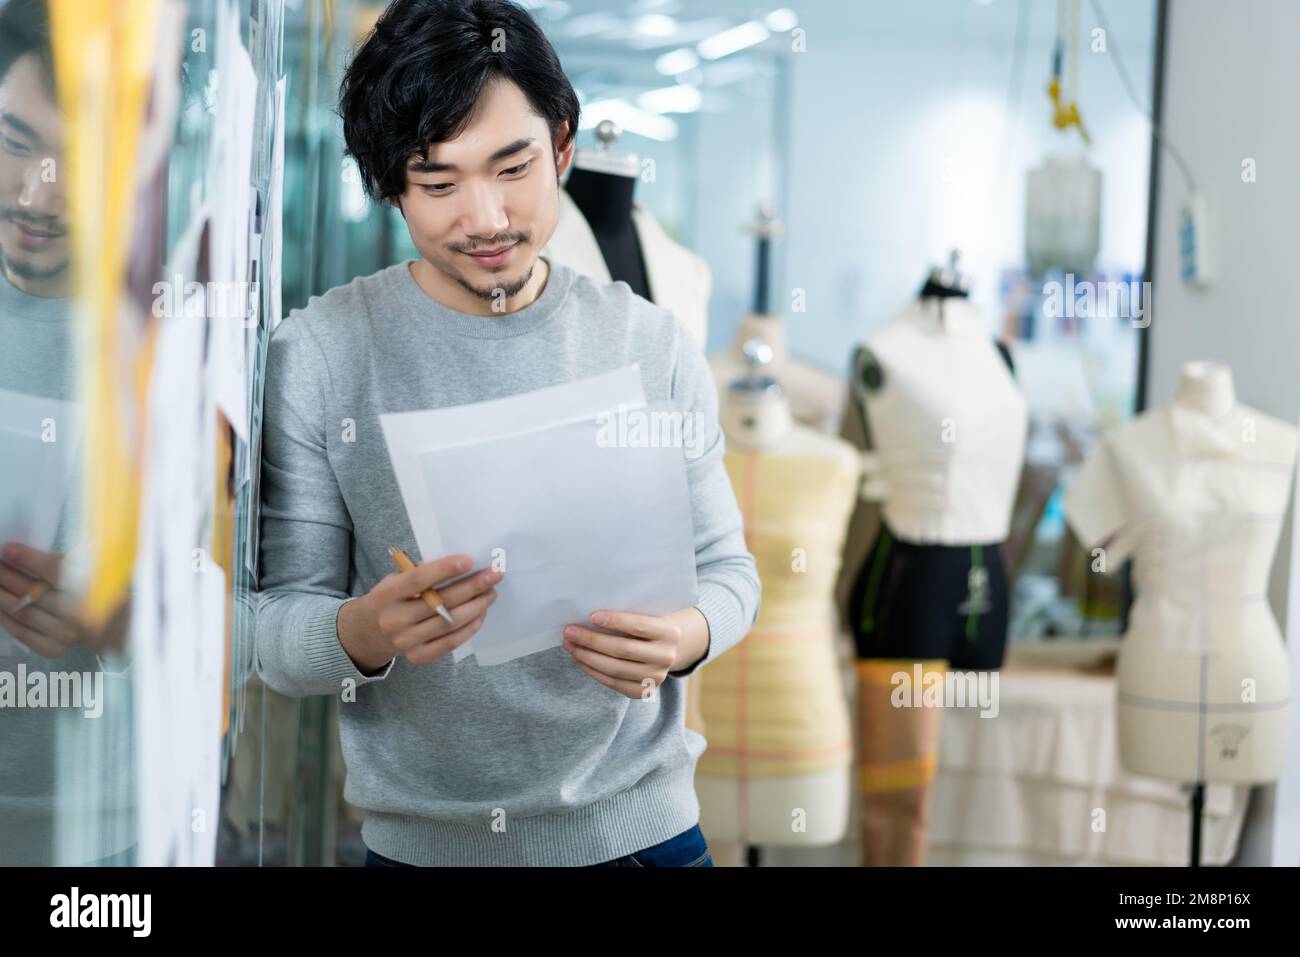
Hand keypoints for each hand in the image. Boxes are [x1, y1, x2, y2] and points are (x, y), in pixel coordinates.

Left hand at [0, 541, 99, 658]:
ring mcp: (67, 634)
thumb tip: (30, 552)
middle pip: (34, 593)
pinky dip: (7, 621)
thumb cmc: (105, 590)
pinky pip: (24, 635)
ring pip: (24, 613)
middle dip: (8, 576)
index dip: (29, 559)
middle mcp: (79, 613)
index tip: (9, 549)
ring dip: (2, 597)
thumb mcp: (98, 569)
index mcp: (95, 588)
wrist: (119, 627)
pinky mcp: (57, 648)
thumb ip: (71, 561)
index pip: (57, 571)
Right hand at [338, 553, 500, 672]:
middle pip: (441, 603)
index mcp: (387, 595)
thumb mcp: (395, 579)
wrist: (369, 632)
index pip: (418, 580)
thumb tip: (461, 564)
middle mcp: (394, 620)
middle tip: (495, 575)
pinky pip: (451, 642)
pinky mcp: (419, 657)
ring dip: (476, 607)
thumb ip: (420, 572)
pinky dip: (470, 628)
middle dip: (473, 587)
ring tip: (491, 593)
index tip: (470, 560)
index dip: (445, 569)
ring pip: (450, 623)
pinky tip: (481, 613)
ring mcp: (407, 642)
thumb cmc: (391, 598)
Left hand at [562, 607, 708, 699]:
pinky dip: (593, 671)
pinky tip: (580, 659)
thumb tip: (587, 615)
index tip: (591, 616)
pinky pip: (613, 683)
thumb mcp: (646, 615)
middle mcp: (666, 657)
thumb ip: (626, 614)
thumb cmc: (648, 625)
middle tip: (570, 632)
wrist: (665, 649)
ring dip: (587, 657)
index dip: (615, 621)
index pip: (639, 626)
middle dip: (592, 640)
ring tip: (570, 645)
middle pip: (623, 650)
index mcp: (670, 633)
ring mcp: (656, 677)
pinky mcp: (644, 692)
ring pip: (615, 669)